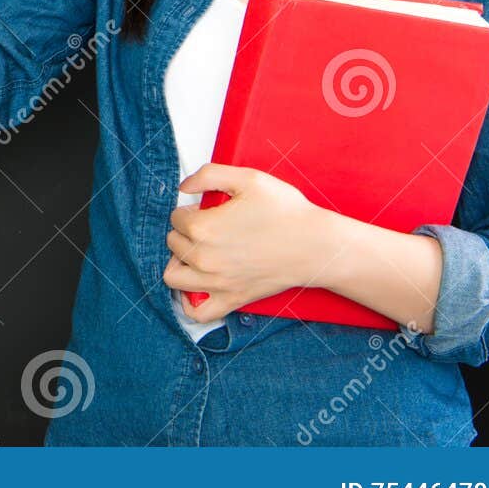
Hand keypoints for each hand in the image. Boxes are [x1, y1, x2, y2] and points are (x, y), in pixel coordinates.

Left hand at [161, 163, 330, 322]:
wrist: (315, 245)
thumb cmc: (286, 212)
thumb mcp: (247, 178)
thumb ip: (208, 175)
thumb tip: (184, 187)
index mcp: (203, 228)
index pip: (176, 217)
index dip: (191, 209)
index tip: (207, 209)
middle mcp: (204, 258)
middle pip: (173, 243)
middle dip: (185, 231)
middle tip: (208, 226)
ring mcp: (216, 283)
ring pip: (173, 275)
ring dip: (179, 261)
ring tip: (197, 252)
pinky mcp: (231, 299)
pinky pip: (197, 312)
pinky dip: (189, 301)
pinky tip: (197, 286)